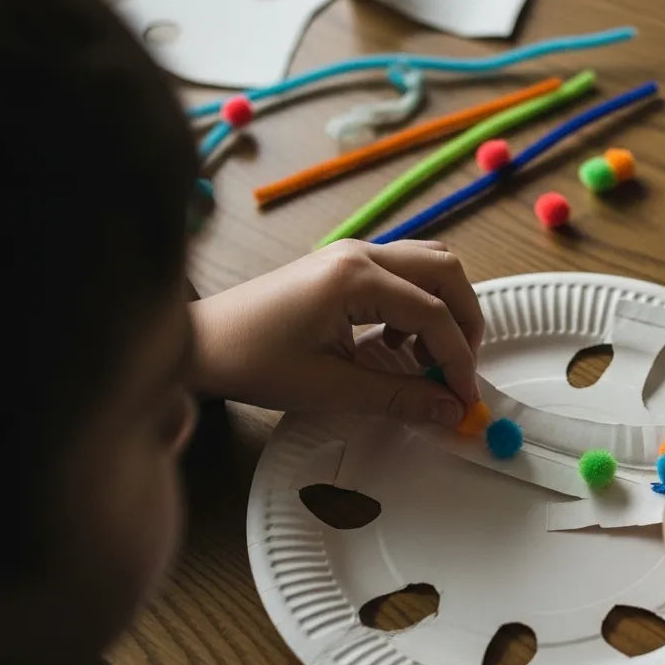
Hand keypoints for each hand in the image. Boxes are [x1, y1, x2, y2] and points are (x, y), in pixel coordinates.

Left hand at [189, 240, 482, 424]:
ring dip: (443, 309)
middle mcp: (360, 254)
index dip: (457, 359)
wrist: (199, 342)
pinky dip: (417, 306)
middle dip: (465, 322)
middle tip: (460, 371)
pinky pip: (403, 273)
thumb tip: (450, 411)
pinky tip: (396, 346)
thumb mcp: (330, 388)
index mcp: (355, 279)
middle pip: (446, 272)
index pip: (434, 313)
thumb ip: (398, 397)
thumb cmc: (252, 361)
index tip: (464, 399)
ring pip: (429, 265)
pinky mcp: (343, 265)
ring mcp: (352, 254)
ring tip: (427, 359)